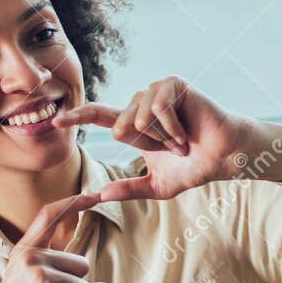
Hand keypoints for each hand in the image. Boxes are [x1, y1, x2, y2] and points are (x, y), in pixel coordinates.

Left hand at [53, 77, 281, 202]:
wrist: (223, 157)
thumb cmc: (194, 168)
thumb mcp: (156, 186)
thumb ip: (129, 190)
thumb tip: (99, 196)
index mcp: (135, 124)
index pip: (101, 116)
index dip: (78, 117)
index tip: (58, 120)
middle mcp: (142, 104)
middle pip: (120, 125)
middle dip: (147, 145)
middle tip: (172, 149)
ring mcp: (157, 92)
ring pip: (137, 117)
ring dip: (162, 138)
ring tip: (181, 140)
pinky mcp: (172, 85)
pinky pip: (156, 107)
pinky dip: (172, 127)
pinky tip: (185, 131)